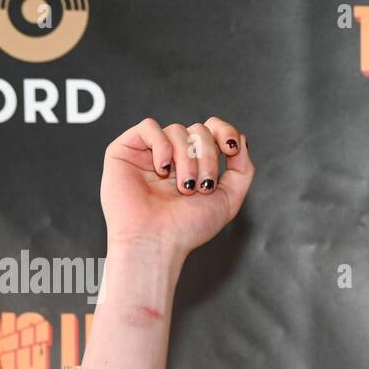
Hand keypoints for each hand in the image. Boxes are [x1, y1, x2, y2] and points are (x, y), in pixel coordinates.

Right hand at [100, 116, 254, 260]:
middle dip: (207, 157)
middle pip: (199, 131)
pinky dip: (162, 145)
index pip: (212, 130)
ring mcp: (149, 152)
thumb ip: (242, 170)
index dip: (224, 131)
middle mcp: (173, 157)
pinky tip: (162, 168)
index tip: (231, 149)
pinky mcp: (126, 150)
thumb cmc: (187, 228)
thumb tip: (241, 139)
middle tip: (203, 186)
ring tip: (184, 187)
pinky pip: (149, 126)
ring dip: (187, 159)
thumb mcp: (229, 200)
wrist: (156, 241)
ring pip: (177, 130)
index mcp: (195, 165)